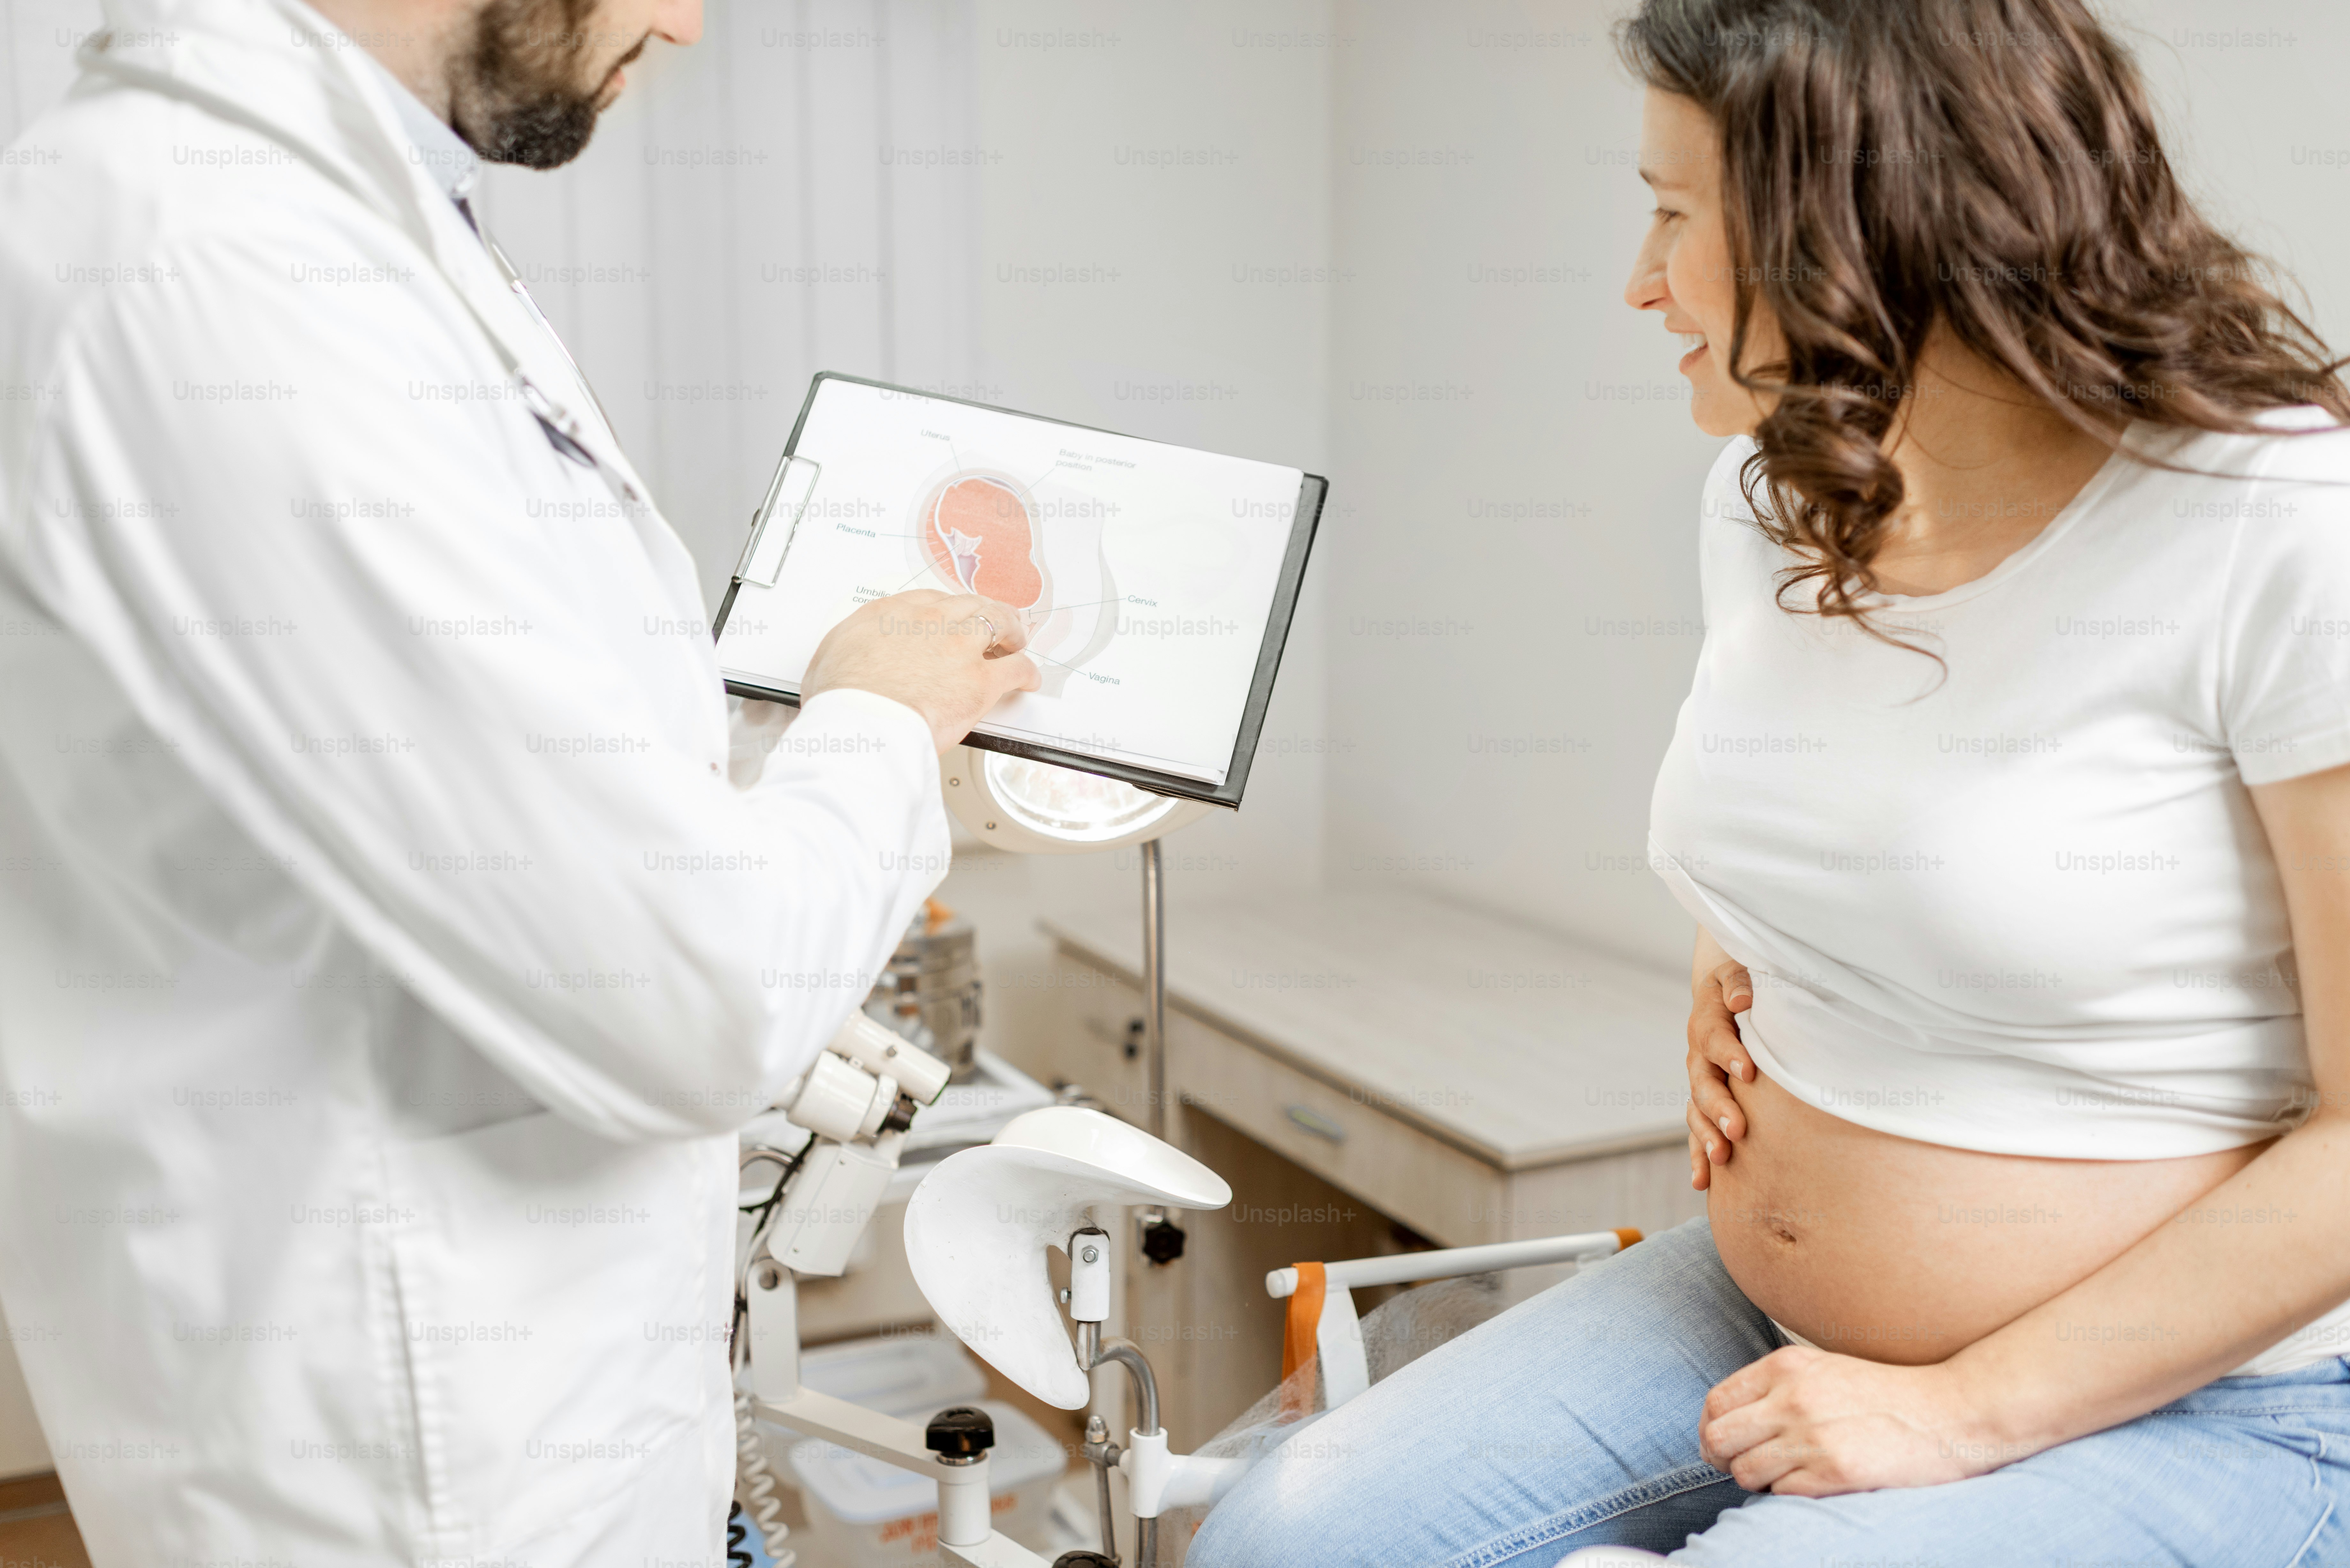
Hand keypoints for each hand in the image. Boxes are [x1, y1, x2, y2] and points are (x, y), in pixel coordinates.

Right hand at [801, 590, 1040, 753]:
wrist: (861, 720)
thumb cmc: (841, 696)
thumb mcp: (831, 656)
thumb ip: (851, 647)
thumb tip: (851, 654)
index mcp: (891, 613)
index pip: (929, 600)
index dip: (946, 610)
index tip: (949, 618)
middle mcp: (930, 620)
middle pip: (969, 603)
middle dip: (983, 611)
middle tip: (992, 622)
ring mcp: (959, 646)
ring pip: (998, 623)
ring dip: (1010, 631)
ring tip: (1016, 641)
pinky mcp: (980, 679)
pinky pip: (1016, 668)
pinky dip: (1026, 672)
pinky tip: (1029, 679)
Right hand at [1685, 956, 1753, 1189]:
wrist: (1729, 995)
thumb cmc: (1745, 985)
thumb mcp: (1740, 973)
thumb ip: (1740, 982)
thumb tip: (1744, 999)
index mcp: (1708, 1021)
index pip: (1715, 1038)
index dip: (1729, 1054)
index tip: (1749, 1070)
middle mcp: (1698, 1055)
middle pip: (1703, 1083)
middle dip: (1719, 1107)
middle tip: (1738, 1129)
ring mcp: (1699, 1082)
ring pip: (1696, 1112)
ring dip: (1707, 1136)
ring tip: (1722, 1158)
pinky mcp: (1704, 1103)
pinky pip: (1696, 1132)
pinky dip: (1698, 1156)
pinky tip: (1702, 1182)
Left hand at [1699, 1345, 2024, 1494]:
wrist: (1950, 1413)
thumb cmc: (1883, 1394)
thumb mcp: (1821, 1370)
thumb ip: (1774, 1388)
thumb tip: (1725, 1421)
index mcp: (1785, 1367)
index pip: (1715, 1402)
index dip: (1711, 1429)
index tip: (1723, 1443)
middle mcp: (1792, 1398)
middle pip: (1718, 1439)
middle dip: (1723, 1459)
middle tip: (1745, 1465)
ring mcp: (1812, 1435)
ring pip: (1745, 1472)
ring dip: (1759, 1480)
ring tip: (1787, 1473)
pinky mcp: (1835, 1471)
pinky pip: (1782, 1493)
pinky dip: (1789, 1493)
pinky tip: (1814, 1481)